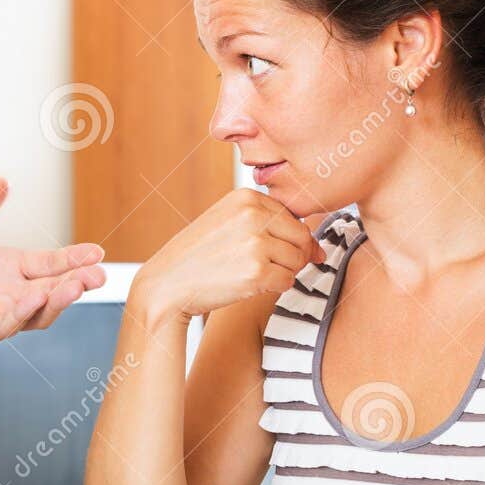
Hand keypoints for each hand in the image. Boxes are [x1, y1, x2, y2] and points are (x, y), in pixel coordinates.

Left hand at [0, 177, 106, 366]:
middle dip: (76, 282)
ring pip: (35, 311)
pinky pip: (2, 325)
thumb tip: (0, 181)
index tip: (97, 252)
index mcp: (4, 270)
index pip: (48, 264)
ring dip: (56, 300)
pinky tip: (31, 299)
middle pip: (51, 290)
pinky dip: (19, 314)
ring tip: (74, 286)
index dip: (73, 259)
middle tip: (98, 274)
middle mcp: (6, 295)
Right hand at [132, 188, 323, 323]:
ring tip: (251, 273)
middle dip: (293, 256)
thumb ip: (268, 223)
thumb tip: (316, 247)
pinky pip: (287, 281)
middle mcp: (253, 215)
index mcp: (247, 197)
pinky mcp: (257, 272)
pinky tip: (249, 284)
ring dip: (282, 272)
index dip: (292, 238)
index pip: (294, 217)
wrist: (168, 283)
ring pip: (298, 260)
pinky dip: (274, 287)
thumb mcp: (228, 222)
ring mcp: (256, 243)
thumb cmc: (197, 256)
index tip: (276, 250)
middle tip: (267, 266)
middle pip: (302, 238)